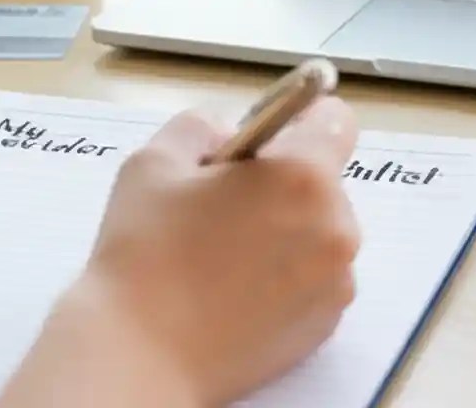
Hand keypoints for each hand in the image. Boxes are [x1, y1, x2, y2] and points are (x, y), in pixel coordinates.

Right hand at [0, 97, 360, 407]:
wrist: (139, 356)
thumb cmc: (144, 254)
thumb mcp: (155, 161)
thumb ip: (202, 125)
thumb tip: (228, 132)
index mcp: (303, 176)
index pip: (336, 121)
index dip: (299, 122)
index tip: (266, 142)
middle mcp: (336, 226)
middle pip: (323, 181)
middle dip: (282, 183)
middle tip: (223, 206)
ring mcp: (336, 281)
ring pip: (320, 231)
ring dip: (287, 230)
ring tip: (224, 255)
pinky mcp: (326, 324)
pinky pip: (316, 278)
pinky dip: (287, 276)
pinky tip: (236, 289)